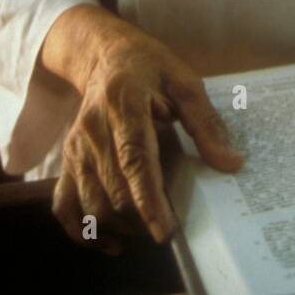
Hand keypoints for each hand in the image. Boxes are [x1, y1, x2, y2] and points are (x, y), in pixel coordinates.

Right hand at [41, 5, 242, 252]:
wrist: (104, 54)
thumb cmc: (150, 68)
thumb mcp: (185, 82)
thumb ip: (206, 123)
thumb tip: (230, 163)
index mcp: (125, 106)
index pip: (134, 160)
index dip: (148, 200)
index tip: (164, 231)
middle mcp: (93, 131)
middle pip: (112, 190)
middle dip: (140, 219)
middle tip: (169, 228)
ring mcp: (76, 148)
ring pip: (90, 204)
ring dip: (118, 227)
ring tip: (146, 230)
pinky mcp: (67, 160)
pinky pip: (64, 205)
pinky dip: (83, 231)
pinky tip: (110, 240)